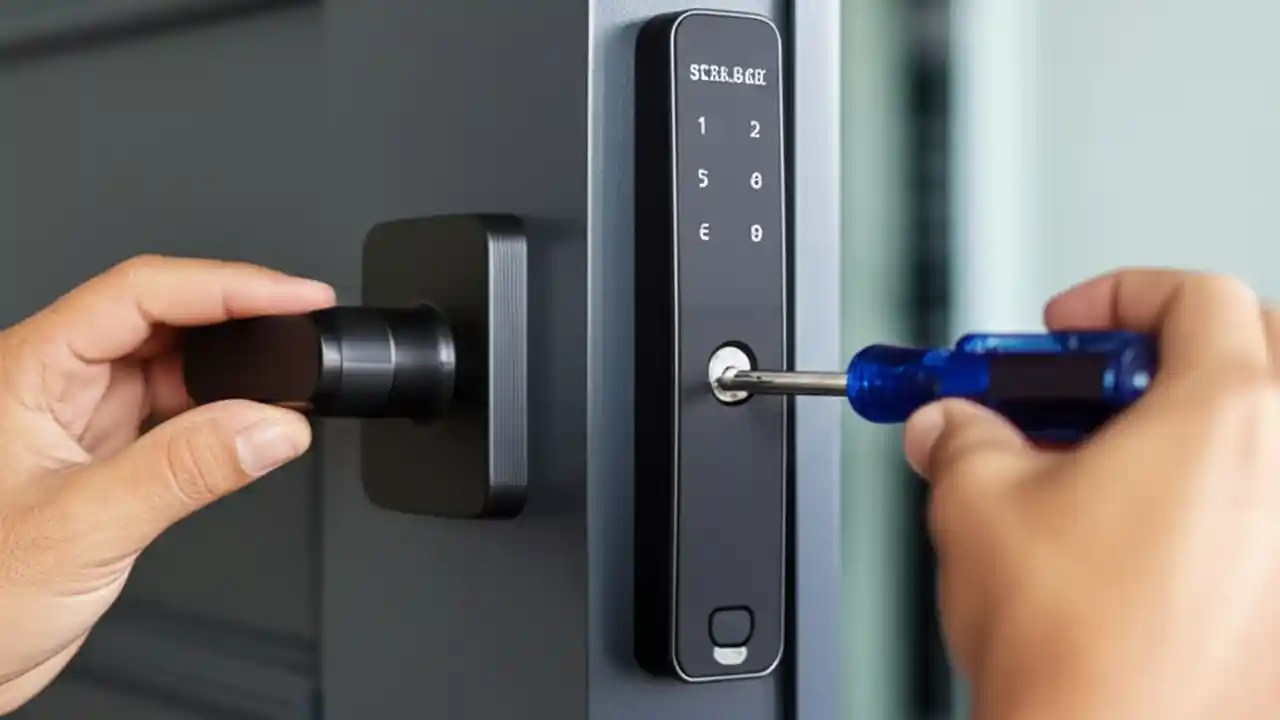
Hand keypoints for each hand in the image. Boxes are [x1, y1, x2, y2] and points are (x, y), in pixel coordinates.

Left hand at [0, 255, 333, 712]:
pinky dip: (222, 418)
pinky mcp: (104, 456)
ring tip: (290, 385)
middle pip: (165, 318)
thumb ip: (183, 471)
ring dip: (234, 373)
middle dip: (240, 320)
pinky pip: (176, 414)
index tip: (295, 296)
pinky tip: (253, 428)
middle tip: (305, 330)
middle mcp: (54, 384)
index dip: (228, 284)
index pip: (142, 294)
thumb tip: (272, 427)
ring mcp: (79, 419)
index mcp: (28, 370)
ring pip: (175, 366)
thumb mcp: (83, 528)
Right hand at [906, 269, 1279, 718]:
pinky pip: (1257, 524)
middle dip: (1161, 357)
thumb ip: (963, 436)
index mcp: (1230, 414)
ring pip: (1257, 445)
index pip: (1197, 297)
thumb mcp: (978, 502)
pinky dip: (1204, 511)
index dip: (1114, 297)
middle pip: (1253, 354)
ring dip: (1179, 438)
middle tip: (1088, 393)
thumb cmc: (1075, 648)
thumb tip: (949, 426)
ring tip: (1097, 478)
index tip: (1062, 330)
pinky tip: (1133, 548)